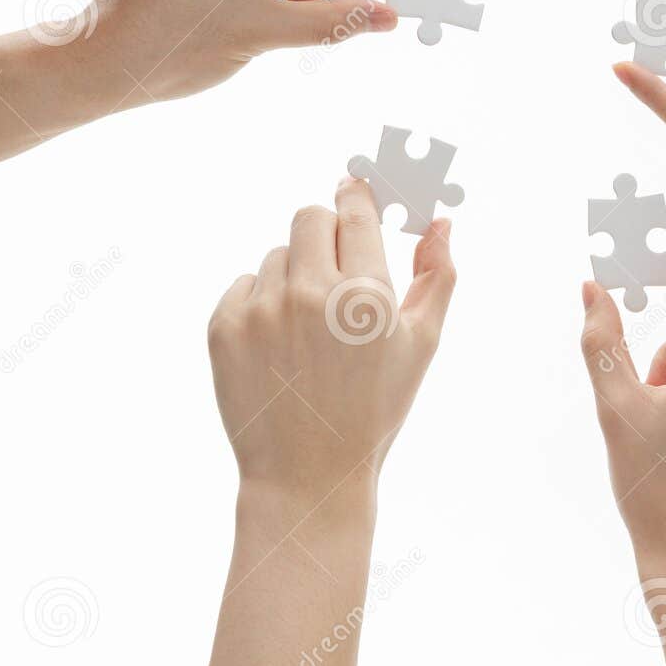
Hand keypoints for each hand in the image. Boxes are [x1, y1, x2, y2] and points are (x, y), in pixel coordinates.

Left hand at [207, 179, 455, 513]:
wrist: (306, 475)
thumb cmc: (373, 409)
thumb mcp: (420, 346)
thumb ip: (437, 276)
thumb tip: (442, 222)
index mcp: (366, 296)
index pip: (355, 210)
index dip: (357, 196)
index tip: (354, 190)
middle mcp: (311, 295)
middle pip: (308, 217)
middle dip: (324, 231)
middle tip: (336, 266)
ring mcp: (262, 310)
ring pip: (276, 254)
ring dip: (294, 274)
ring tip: (308, 330)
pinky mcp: (223, 327)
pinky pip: (244, 285)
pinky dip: (261, 303)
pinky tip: (279, 346)